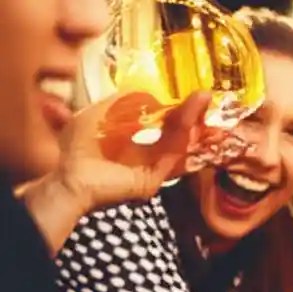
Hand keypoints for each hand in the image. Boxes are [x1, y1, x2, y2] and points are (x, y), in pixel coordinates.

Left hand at [53, 91, 215, 210]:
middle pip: (174, 132)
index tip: (186, 91)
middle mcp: (147, 155)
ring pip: (177, 142)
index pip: (161, 122)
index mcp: (134, 140)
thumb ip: (117, 102)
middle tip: (203, 95)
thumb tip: (144, 90)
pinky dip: (181, 138)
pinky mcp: (153, 179)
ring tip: (201, 102)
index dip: (174, 106)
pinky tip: (188, 121)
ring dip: (190, 122)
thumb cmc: (76, 151)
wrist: (70, 180)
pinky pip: (171, 157)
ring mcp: (152, 168)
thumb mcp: (94, 115)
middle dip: (190, 113)